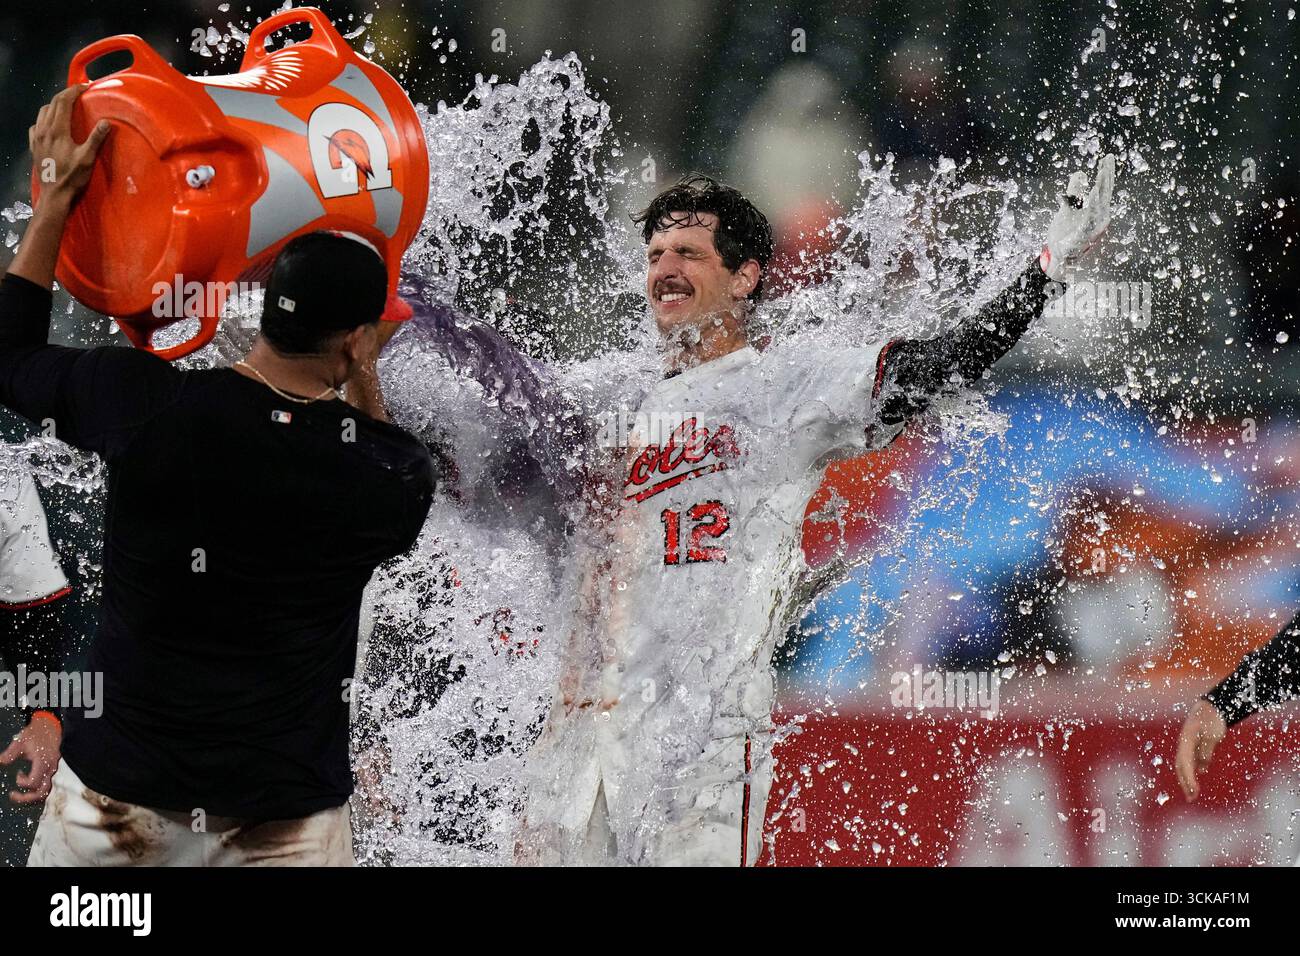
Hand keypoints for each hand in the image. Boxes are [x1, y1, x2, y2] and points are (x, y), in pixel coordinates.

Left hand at [0, 714, 61, 804]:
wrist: (51, 727)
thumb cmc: (36, 734)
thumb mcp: (21, 741)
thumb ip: (10, 753)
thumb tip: (0, 762)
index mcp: (43, 762)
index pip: (33, 782)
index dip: (22, 782)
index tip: (17, 774)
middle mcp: (50, 769)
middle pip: (42, 792)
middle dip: (26, 798)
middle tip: (13, 795)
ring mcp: (53, 770)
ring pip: (46, 792)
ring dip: (32, 797)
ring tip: (20, 796)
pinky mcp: (52, 771)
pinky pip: (47, 786)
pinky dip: (36, 791)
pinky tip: (29, 787)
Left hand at [30, 83, 110, 209]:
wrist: (54, 194)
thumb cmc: (72, 177)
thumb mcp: (87, 159)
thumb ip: (96, 139)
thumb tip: (106, 122)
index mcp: (57, 130)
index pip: (63, 102)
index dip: (73, 91)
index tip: (85, 87)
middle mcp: (44, 130)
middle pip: (52, 104)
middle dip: (66, 95)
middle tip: (78, 93)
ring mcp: (37, 137)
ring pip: (42, 112)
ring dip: (54, 105)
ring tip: (66, 106)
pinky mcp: (34, 145)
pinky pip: (36, 125)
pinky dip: (44, 118)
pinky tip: (51, 124)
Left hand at [1040, 153, 1114, 279]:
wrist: (1058, 256)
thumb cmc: (1066, 232)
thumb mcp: (1068, 207)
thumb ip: (1075, 191)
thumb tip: (1080, 173)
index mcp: (1096, 209)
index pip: (1103, 188)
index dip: (1106, 172)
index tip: (1108, 157)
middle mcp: (1098, 218)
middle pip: (1104, 193)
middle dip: (1106, 176)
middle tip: (1107, 160)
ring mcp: (1092, 227)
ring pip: (1098, 205)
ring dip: (1100, 190)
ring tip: (1100, 174)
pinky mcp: (1081, 236)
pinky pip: (1087, 221)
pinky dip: (1090, 208)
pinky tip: (1091, 195)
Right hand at [1175, 698, 1227, 801]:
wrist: (1211, 708)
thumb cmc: (1212, 720)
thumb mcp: (1212, 735)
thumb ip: (1206, 750)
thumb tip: (1201, 767)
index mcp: (1186, 741)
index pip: (1185, 763)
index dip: (1189, 778)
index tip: (1194, 791)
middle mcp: (1184, 744)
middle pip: (1181, 766)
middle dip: (1185, 782)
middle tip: (1191, 798)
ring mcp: (1187, 745)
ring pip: (1184, 765)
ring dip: (1187, 780)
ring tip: (1192, 794)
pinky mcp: (1193, 747)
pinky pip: (1191, 762)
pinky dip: (1193, 773)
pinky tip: (1196, 782)